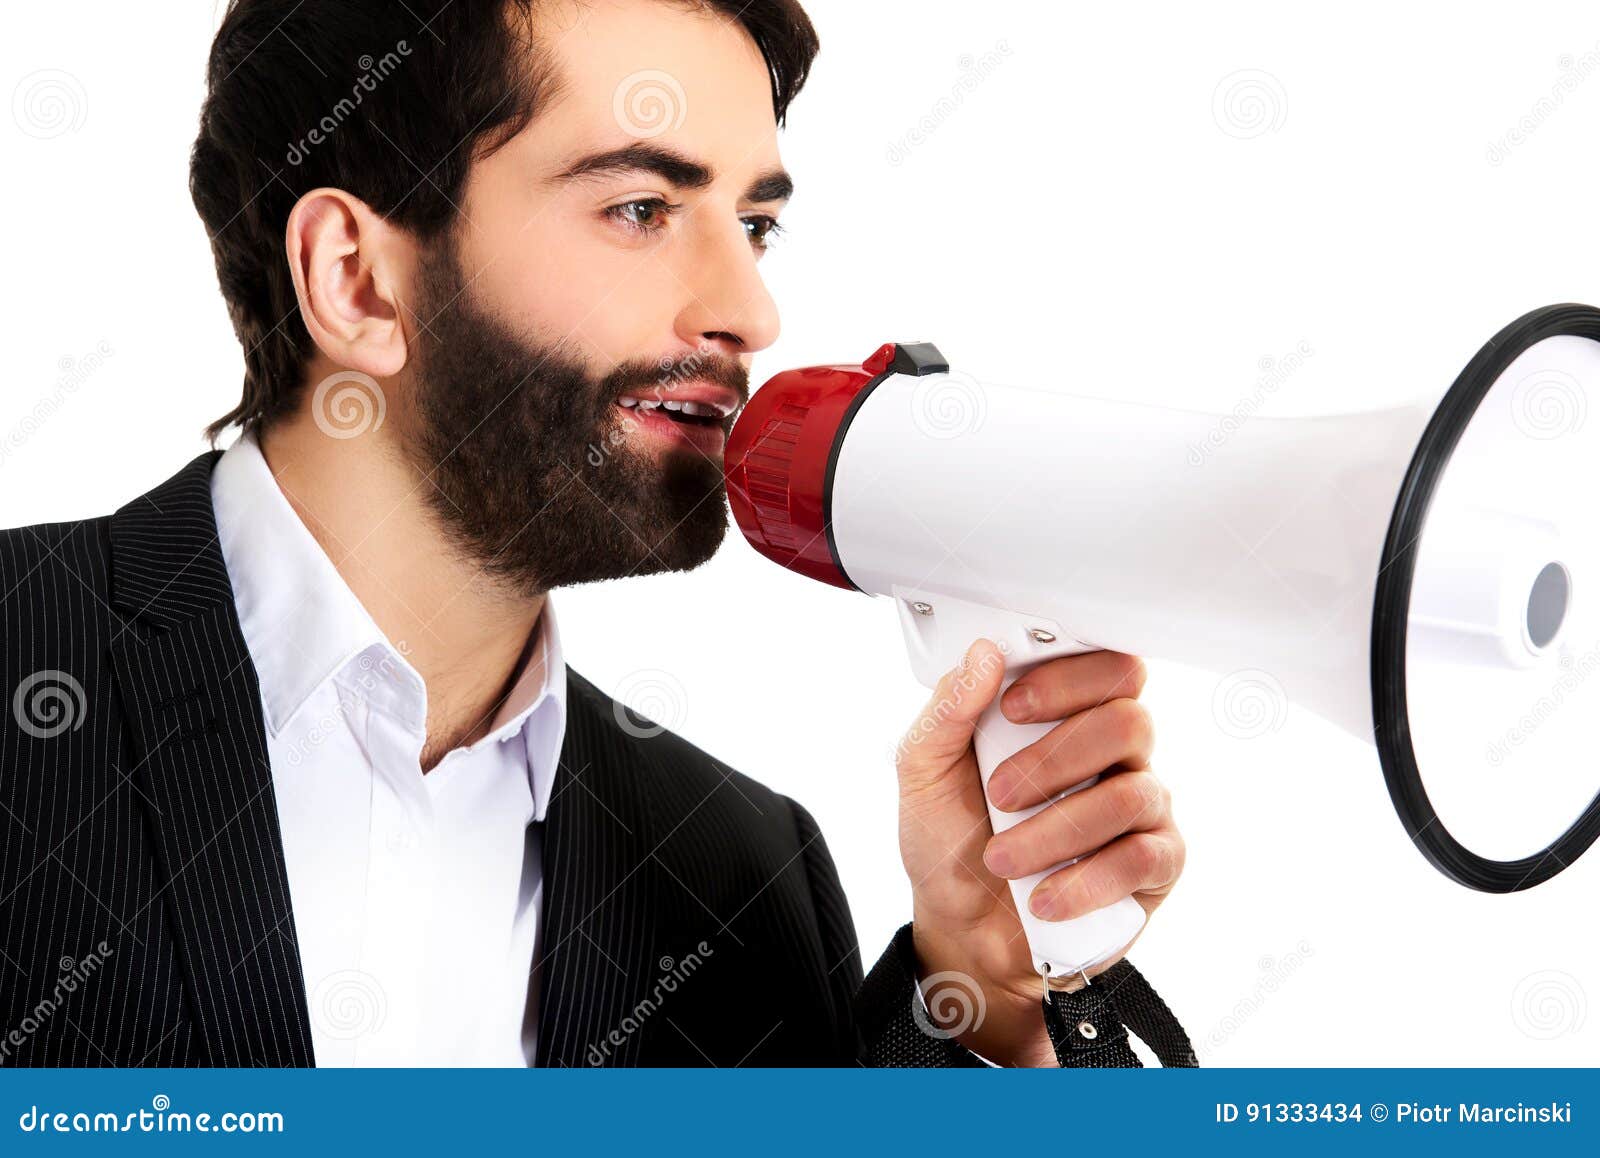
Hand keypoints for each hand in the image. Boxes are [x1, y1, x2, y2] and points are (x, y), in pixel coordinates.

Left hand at [894, 638, 1182, 1066]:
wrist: (961, 928)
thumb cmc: (950, 840)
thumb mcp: (924, 771)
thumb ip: (950, 710)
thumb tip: (984, 654)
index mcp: (1068, 715)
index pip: (1108, 667)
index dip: (1070, 678)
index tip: (1013, 706)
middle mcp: (1115, 754)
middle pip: (1129, 722)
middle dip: (1056, 758)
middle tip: (1001, 792)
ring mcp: (1142, 808)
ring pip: (1131, 794)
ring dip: (1055, 830)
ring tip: (1002, 858)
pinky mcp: (1155, 866)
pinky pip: (1143, 858)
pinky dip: (1084, 880)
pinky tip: (1042, 896)